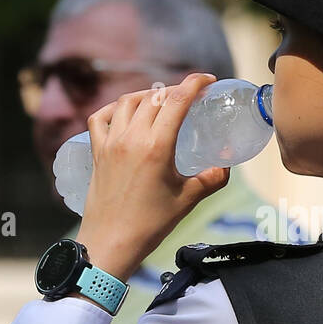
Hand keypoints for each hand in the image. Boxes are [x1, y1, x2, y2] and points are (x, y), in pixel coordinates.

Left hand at [75, 72, 229, 282]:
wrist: (111, 243)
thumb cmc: (150, 224)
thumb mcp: (188, 200)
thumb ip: (211, 179)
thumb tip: (226, 165)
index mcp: (156, 146)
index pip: (177, 100)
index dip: (194, 83)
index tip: (207, 80)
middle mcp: (131, 138)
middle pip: (154, 97)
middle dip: (175, 90)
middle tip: (189, 96)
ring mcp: (110, 143)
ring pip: (127, 102)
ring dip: (147, 95)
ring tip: (160, 101)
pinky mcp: (97, 152)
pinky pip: (100, 118)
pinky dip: (114, 109)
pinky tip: (124, 113)